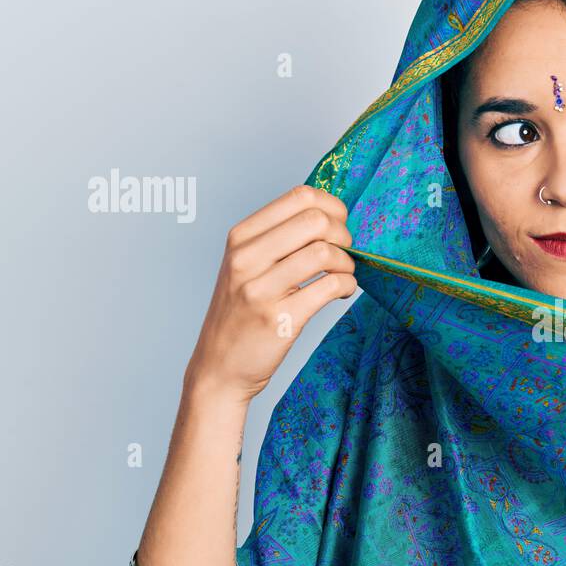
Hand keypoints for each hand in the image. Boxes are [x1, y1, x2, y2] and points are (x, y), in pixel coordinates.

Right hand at [184, 185, 357, 404]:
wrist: (219, 368)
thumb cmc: (241, 314)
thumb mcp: (246, 266)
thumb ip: (279, 238)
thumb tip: (331, 216)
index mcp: (240, 237)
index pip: (299, 197)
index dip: (332, 207)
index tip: (339, 224)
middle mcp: (246, 259)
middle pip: (315, 220)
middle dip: (343, 234)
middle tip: (345, 252)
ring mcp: (260, 290)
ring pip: (324, 253)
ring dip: (347, 263)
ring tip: (344, 275)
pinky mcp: (279, 319)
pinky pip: (329, 288)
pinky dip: (347, 286)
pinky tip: (342, 292)